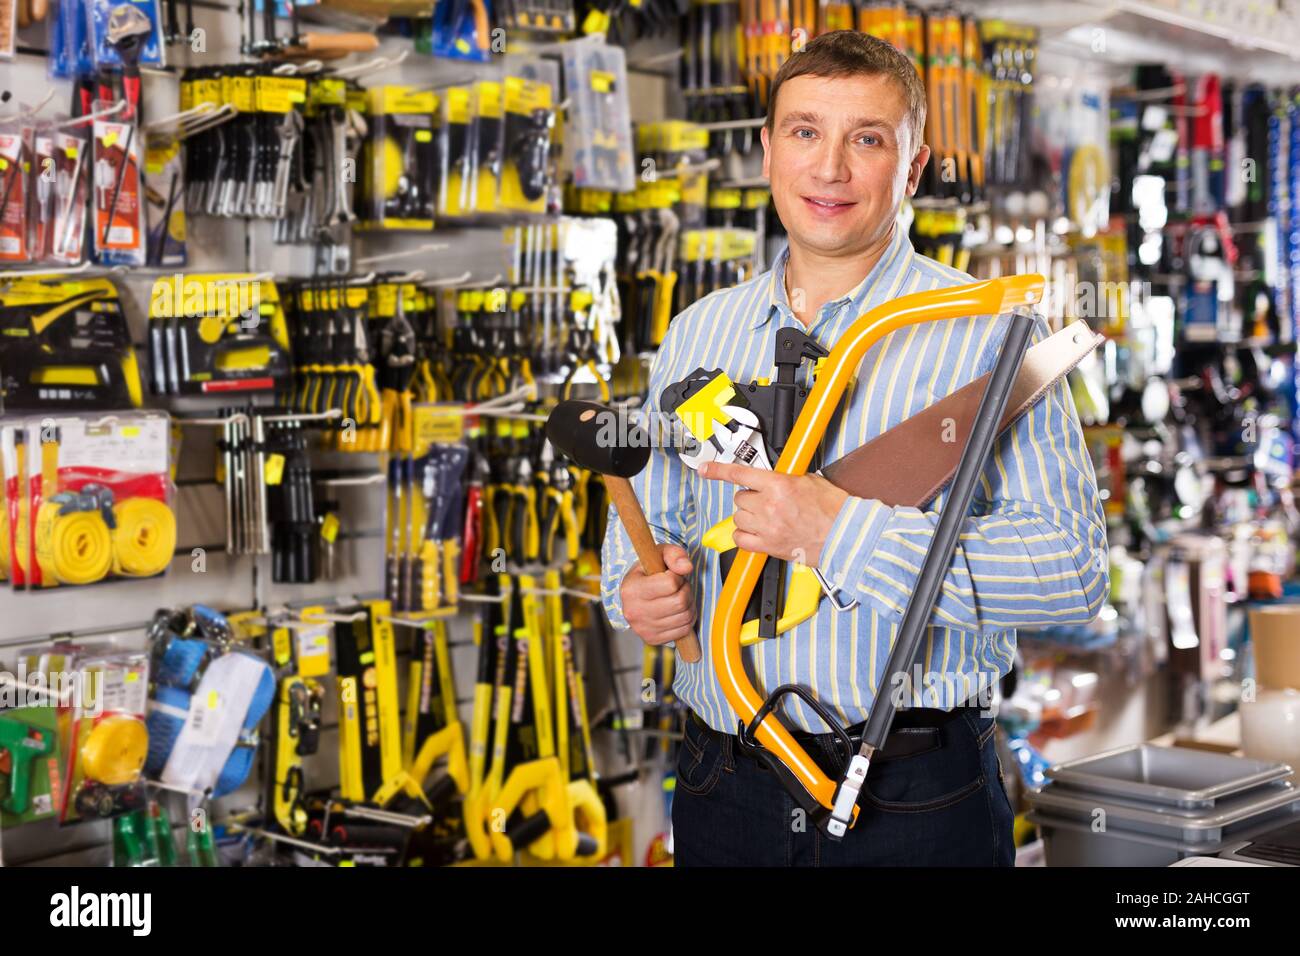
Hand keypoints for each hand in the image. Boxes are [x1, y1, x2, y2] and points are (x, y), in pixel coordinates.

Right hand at [620, 543, 696, 646]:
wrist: (635, 595)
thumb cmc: (649, 572)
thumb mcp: (659, 554)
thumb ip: (674, 555)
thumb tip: (687, 568)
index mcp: (631, 589)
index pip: (670, 583)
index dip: (677, 577)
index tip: (670, 575)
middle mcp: (634, 611)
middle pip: (680, 602)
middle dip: (686, 591)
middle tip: (678, 587)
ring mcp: (642, 628)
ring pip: (684, 617)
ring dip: (689, 604)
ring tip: (679, 597)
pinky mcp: (652, 639)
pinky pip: (684, 630)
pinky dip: (688, 619)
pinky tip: (679, 610)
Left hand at [698, 460, 848, 564]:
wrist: (845, 535)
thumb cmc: (834, 509)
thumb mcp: (809, 481)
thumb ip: (784, 478)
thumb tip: (770, 478)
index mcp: (779, 485)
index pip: (740, 474)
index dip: (718, 470)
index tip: (705, 469)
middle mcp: (769, 506)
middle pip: (739, 498)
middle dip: (750, 498)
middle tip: (767, 501)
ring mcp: (767, 527)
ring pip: (738, 517)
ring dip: (748, 516)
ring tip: (767, 517)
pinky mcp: (769, 546)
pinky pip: (741, 539)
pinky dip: (745, 534)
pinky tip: (758, 531)